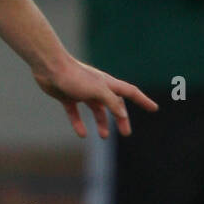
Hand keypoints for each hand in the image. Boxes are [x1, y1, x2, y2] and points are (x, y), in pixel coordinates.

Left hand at [32, 54, 157, 138]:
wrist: (49, 67)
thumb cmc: (74, 76)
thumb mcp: (97, 90)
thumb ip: (111, 102)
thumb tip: (123, 115)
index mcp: (108, 84)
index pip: (130, 93)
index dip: (143, 101)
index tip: (154, 108)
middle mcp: (97, 87)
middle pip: (114, 105)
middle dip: (121, 119)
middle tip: (126, 133)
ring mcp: (82, 92)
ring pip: (96, 110)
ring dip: (101, 122)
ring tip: (104, 136)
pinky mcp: (67, 96)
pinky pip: (75, 113)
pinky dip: (79, 123)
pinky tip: (82, 134)